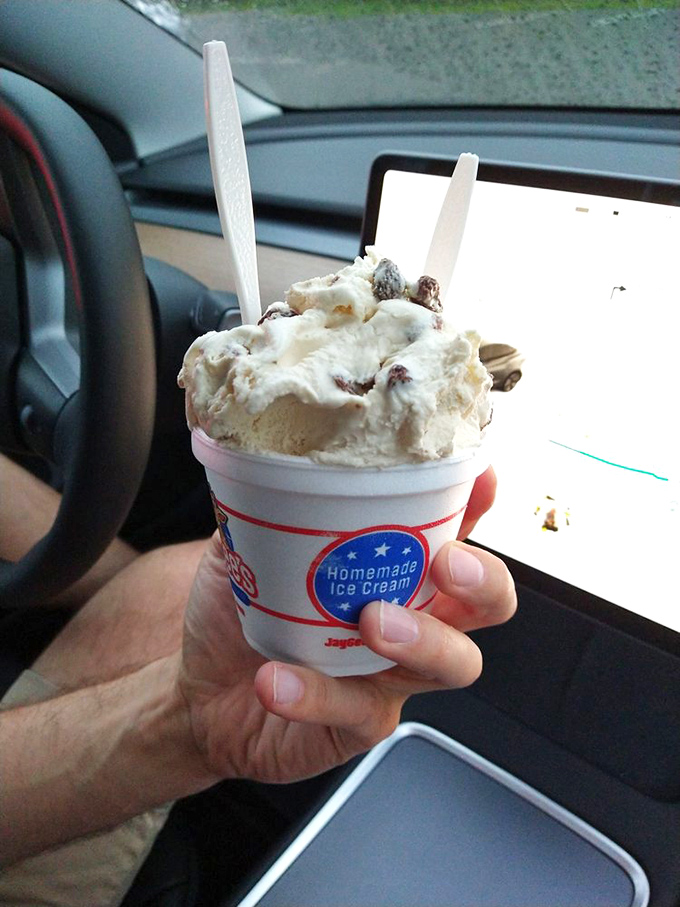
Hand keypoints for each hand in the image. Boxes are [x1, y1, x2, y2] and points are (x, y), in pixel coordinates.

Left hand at [177, 466, 514, 785]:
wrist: (196, 685)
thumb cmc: (243, 606)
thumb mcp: (249, 544)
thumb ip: (271, 506)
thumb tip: (269, 455)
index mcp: (396, 565)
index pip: (455, 529)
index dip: (479, 505)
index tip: (481, 478)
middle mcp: (412, 617)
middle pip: (488, 603)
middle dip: (484, 581)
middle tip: (447, 564)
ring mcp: (392, 674)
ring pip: (453, 663)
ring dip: (422, 639)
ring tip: (372, 622)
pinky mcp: (359, 722)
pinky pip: (359, 711)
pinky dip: (316, 694)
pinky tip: (274, 679)